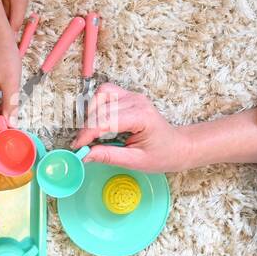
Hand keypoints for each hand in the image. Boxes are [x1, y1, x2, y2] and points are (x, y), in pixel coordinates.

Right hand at [72, 84, 193, 173]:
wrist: (178, 146)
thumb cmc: (162, 154)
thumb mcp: (136, 161)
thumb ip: (109, 156)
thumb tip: (85, 155)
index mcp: (141, 117)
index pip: (106, 120)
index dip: (88, 134)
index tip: (77, 147)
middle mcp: (136, 101)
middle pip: (101, 108)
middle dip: (87, 127)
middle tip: (83, 145)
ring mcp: (133, 96)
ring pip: (101, 96)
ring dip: (91, 114)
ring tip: (91, 134)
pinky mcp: (128, 96)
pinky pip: (105, 94)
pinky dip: (97, 107)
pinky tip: (99, 123)